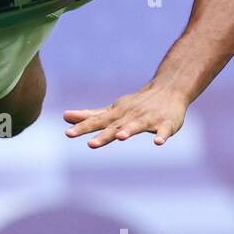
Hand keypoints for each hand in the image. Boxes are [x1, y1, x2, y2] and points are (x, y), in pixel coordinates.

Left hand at [63, 84, 188, 147]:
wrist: (168, 89)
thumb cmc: (135, 103)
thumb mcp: (111, 109)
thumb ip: (89, 116)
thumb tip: (65, 117)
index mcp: (116, 114)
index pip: (97, 122)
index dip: (83, 128)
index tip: (68, 134)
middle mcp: (130, 117)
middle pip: (115, 127)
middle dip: (103, 135)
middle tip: (90, 144)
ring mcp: (148, 119)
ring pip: (137, 126)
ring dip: (129, 131)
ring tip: (121, 137)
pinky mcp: (166, 124)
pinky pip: (164, 131)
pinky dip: (161, 136)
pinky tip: (158, 142)